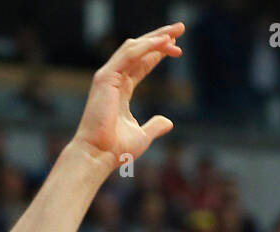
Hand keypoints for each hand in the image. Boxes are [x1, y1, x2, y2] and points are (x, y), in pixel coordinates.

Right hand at [72, 24, 184, 168]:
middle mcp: (113, 78)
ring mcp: (108, 76)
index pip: (142, 63)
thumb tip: (168, 122)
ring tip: (176, 33)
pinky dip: (147, 46)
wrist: (99, 155)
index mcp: (121, 89)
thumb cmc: (116, 149)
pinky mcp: (105, 77)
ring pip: (134, 47)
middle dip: (159, 37)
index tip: (176, 45)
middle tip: (180, 28)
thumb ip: (155, 126)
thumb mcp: (143, 136)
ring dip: (156, 38)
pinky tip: (164, 43)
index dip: (158, 52)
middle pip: (139, 50)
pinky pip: (129, 55)